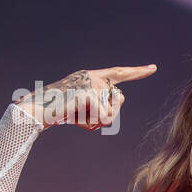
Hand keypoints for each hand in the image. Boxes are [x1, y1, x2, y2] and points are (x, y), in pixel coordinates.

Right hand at [12, 64, 156, 130]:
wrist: (38, 111)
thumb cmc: (62, 112)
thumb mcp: (87, 110)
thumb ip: (106, 107)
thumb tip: (121, 97)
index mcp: (92, 77)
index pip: (119, 73)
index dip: (137, 72)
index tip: (153, 68)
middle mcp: (93, 76)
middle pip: (120, 100)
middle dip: (109, 115)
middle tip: (84, 116)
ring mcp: (89, 83)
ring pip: (111, 112)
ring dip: (96, 121)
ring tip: (76, 115)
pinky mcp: (87, 93)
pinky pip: (102, 117)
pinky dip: (90, 123)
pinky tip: (75, 117)